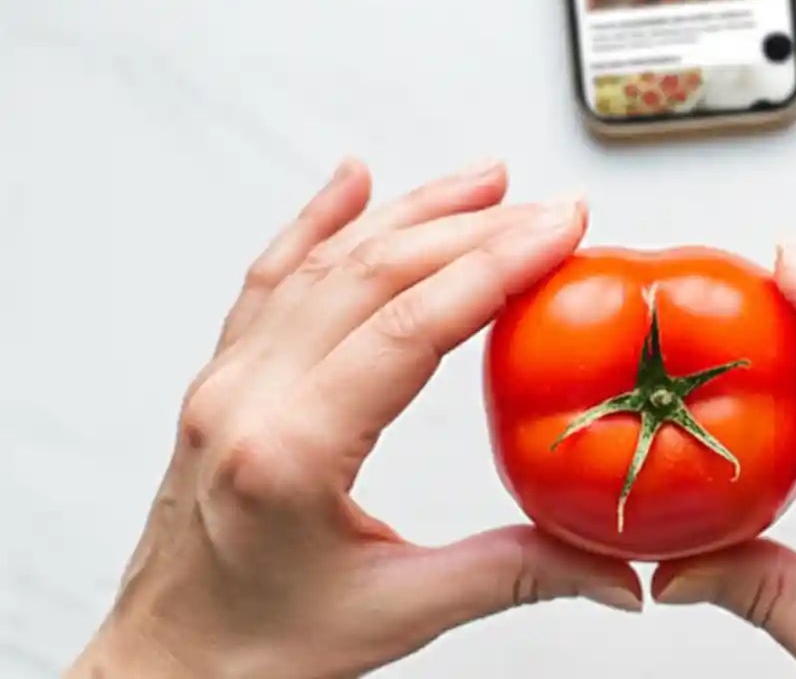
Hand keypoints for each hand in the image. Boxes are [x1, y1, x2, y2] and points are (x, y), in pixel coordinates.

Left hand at [66, 160, 641, 678]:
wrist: (166, 665)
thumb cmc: (255, 649)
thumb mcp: (397, 614)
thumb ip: (514, 577)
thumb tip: (612, 571)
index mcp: (289, 452)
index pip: (410, 330)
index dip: (494, 267)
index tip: (557, 230)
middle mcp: (246, 398)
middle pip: (372, 276)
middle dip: (473, 230)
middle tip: (550, 210)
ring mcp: (227, 381)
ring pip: (325, 263)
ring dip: (410, 212)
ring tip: (484, 182)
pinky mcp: (223, 378)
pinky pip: (271, 277)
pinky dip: (315, 221)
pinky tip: (350, 182)